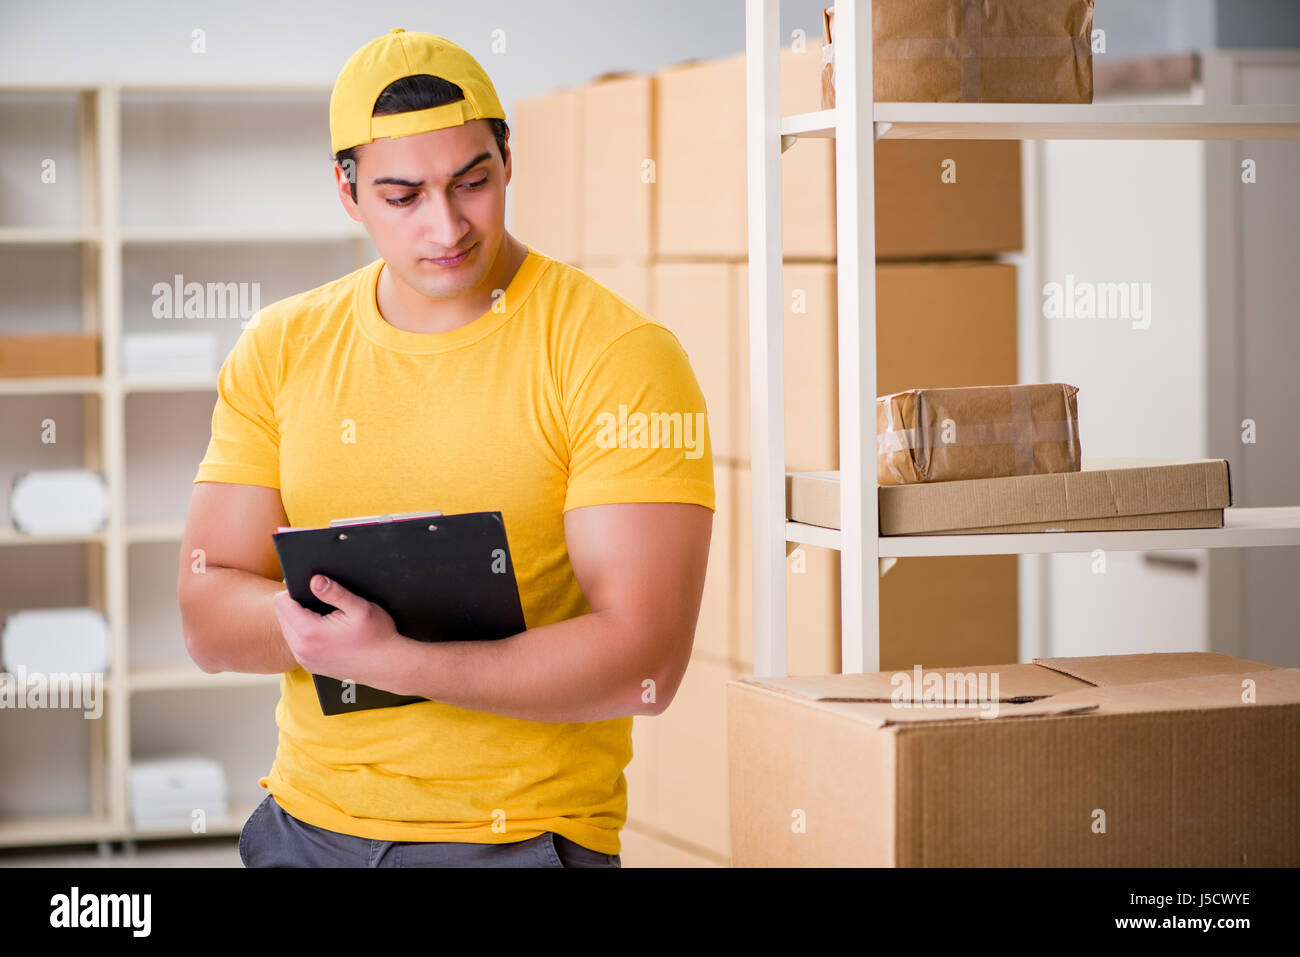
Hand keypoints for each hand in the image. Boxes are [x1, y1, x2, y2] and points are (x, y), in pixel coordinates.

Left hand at [272, 575, 410, 692]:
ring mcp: (305, 660)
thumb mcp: (360, 608)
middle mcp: (301, 649)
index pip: (281, 602)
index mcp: (309, 632)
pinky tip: (326, 633)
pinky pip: (296, 643)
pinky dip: (305, 635)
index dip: (296, 590)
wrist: (387, 666)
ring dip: (300, 620)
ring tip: (326, 619)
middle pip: (282, 615)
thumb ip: (335, 592)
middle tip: (323, 604)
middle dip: (297, 605)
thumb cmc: (377, 636)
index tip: (314, 591)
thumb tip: (315, 579)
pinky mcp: (310, 666)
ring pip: (287, 629)